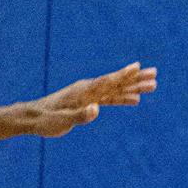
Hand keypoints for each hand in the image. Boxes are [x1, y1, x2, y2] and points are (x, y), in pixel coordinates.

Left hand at [25, 62, 158, 135]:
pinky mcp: (88, 102)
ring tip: (152, 85)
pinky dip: (123, 98)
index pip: (107, 82)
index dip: (123, 75)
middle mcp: (88, 90)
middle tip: (155, 74)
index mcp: (83, 92)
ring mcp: (89, 95)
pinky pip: (110, 98)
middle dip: (136, 79)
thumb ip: (79, 116)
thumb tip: (96, 109)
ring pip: (116, 90)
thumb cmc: (46, 120)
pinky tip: (135, 100)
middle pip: (116, 83)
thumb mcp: (61, 121)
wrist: (33, 118)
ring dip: (134, 87)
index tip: (139, 67)